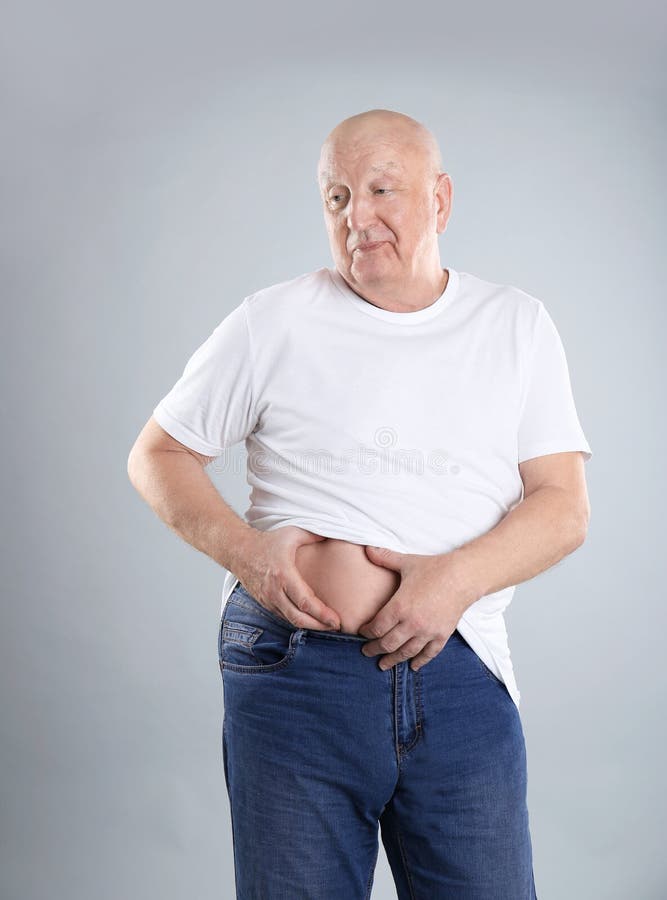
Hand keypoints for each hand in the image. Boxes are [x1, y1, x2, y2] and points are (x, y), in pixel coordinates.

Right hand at [233, 526, 342, 630]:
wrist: (239, 551)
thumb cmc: (267, 542)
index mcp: (283, 575)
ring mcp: (268, 599)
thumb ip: (315, 535)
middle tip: (336, 627)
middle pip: (299, 618)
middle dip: (319, 626)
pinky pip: (284, 617)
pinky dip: (298, 621)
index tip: (336, 620)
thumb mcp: (292, 533)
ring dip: (310, 626)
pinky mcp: (265, 603)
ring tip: (327, 626)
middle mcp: (275, 591)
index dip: (322, 614)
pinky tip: (310, 620)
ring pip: (291, 620)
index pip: (305, 602)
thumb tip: (335, 535)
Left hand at [358, 545, 475, 670]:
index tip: (362, 633)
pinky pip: (429, 654)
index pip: (376, 627)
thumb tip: (367, 548)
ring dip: (393, 660)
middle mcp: (411, 623)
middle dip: (374, 649)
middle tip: (366, 652)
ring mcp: (428, 632)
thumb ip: (385, 558)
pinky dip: (420, 661)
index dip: (366, 632)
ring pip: (406, 652)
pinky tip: (413, 666)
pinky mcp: (442, 635)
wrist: (463, 576)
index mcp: (399, 607)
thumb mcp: (406, 562)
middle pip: (387, 643)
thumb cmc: (434, 568)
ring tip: (383, 665)